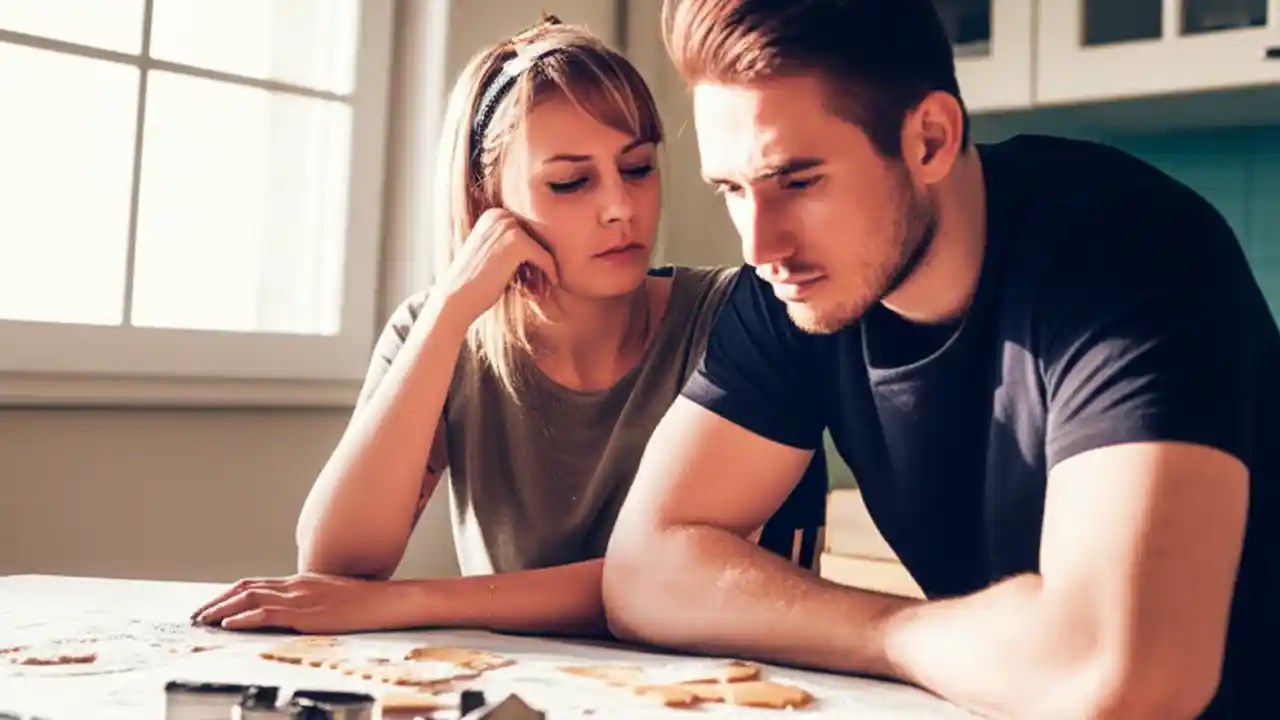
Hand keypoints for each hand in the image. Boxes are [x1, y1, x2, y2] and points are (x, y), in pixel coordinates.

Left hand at [190, 573, 414, 633]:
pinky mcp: (305, 614)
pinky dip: (244, 618)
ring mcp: (299, 598)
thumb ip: (310, 601)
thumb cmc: (365, 602)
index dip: (229, 593)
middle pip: (246, 587)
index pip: (255, 583)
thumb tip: (293, 612)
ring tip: (203, 620)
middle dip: (217, 601)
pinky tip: (229, 624)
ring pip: (250, 598)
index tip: (212, 605)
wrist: (385, 601)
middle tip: (197, 615)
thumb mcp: (331, 597)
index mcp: (299, 581)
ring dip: (222, 610)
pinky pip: (267, 614)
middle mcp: (294, 585)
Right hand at [435, 208, 559, 325]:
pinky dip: (549, 273)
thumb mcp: (490, 253)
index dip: (533, 254)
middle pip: (537, 237)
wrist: (456, 298)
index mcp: (493, 214)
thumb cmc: (474, 282)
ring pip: (542, 248)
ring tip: (539, 286)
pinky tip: (549, 285)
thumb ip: (509, 243)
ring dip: (544, 268)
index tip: (533, 274)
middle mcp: (500, 215)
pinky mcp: (518, 242)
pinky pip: (546, 258)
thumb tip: (543, 242)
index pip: (527, 231)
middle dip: (539, 260)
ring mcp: (508, 227)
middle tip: (537, 283)